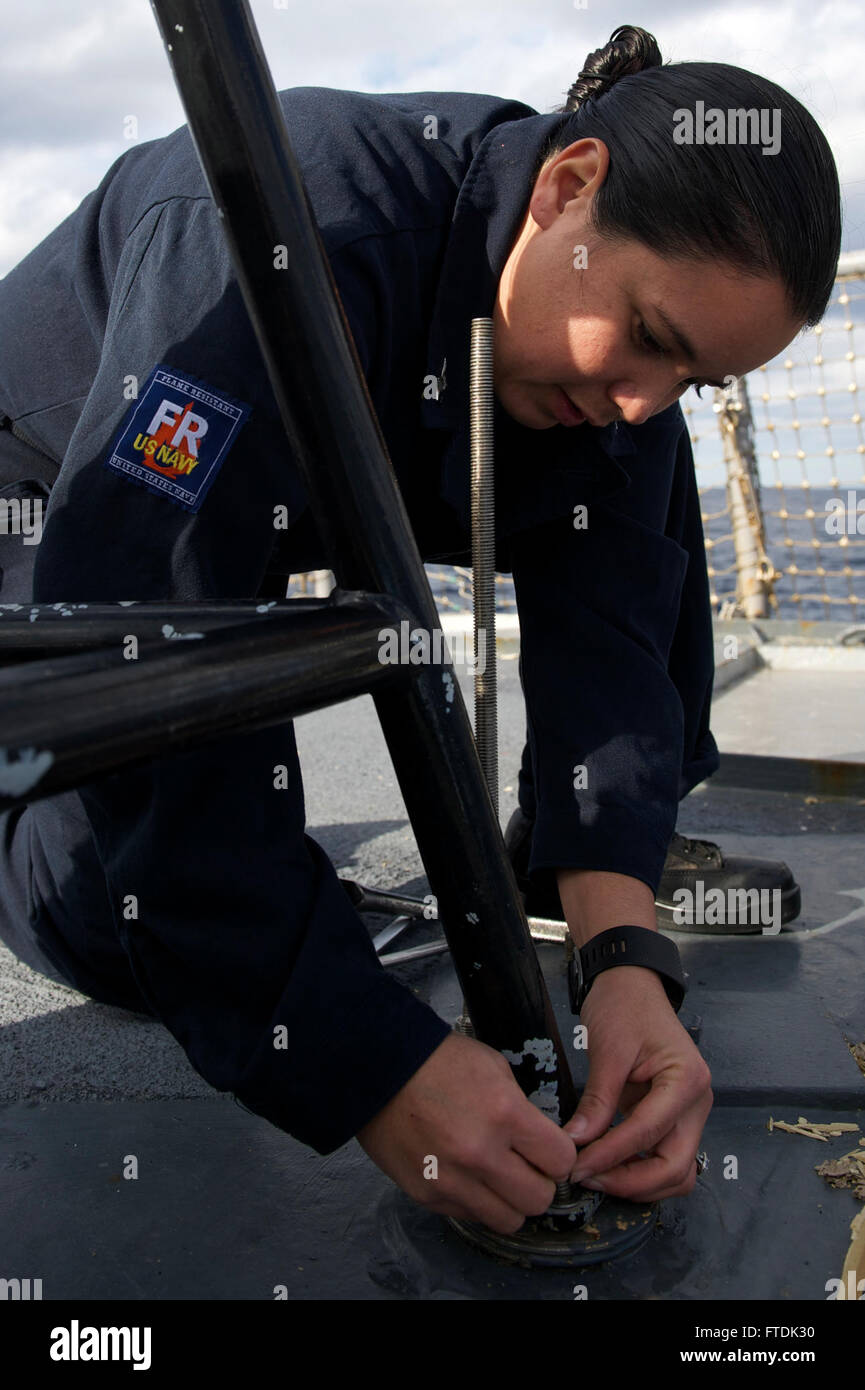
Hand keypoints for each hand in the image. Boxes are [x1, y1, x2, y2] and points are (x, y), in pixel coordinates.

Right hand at [356, 1031, 575, 1233]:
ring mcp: (452, 1180)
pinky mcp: (428, 1195)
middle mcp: (480, 1154)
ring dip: (510, 1201)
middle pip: (539, 1199)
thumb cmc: (438, 1062)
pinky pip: (470, 1215)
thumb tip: (539, 1142)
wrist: (379, 1071)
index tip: (550, 1151)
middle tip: (526, 1166)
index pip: (561, 1161)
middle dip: (539, 1182)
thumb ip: (522, 1109)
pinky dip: (476, 1201)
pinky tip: (467, 1175)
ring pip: (509, 1220)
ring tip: (498, 1177)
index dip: (559, 1155)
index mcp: (505, 1114)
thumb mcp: (494, 1068)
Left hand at [563, 965, 712, 1201]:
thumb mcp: (609, 1049)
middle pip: (675, 1166)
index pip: (649, 1133)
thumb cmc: (624, 1006)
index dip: (611, 1156)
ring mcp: (690, 1113)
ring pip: (676, 1172)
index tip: (576, 1167)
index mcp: (686, 1080)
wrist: (632, 984)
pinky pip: (666, 1158)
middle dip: (630, 1182)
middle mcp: (698, 1102)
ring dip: (639, 1184)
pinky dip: (641, 1172)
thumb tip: (576, 1142)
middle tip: (586, 1178)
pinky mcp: (675, 1119)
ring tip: (596, 1176)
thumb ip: (598, 1099)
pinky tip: (608, 1167)